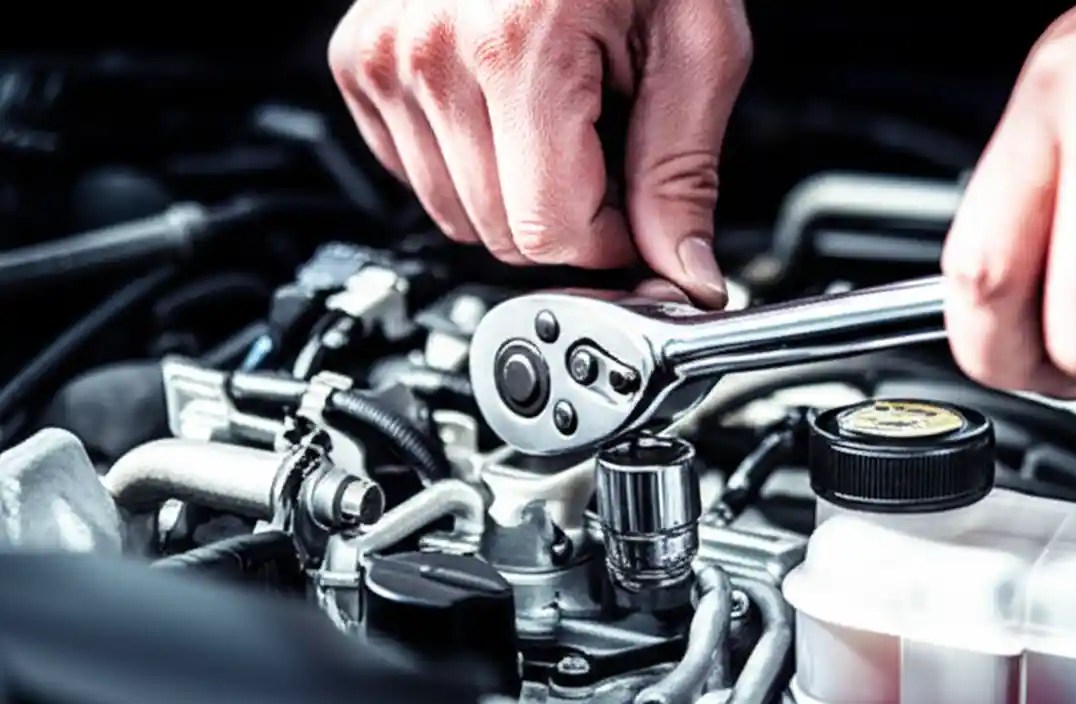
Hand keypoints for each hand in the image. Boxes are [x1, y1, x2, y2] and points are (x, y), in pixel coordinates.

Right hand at [327, 0, 751, 307]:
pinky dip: (465, 162)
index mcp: (518, 44)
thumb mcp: (696, 40)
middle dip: (568, 219)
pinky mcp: (358, 60)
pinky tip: (506, 108)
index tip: (638, 213)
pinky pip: (413, 172)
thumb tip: (682, 270)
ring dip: (515, 193)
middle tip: (608, 153)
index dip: (609, 242)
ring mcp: (383, 56)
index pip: (548, 232)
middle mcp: (431, 52)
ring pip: (452, 214)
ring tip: (558, 115)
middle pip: (498, 234)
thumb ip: (683, 167)